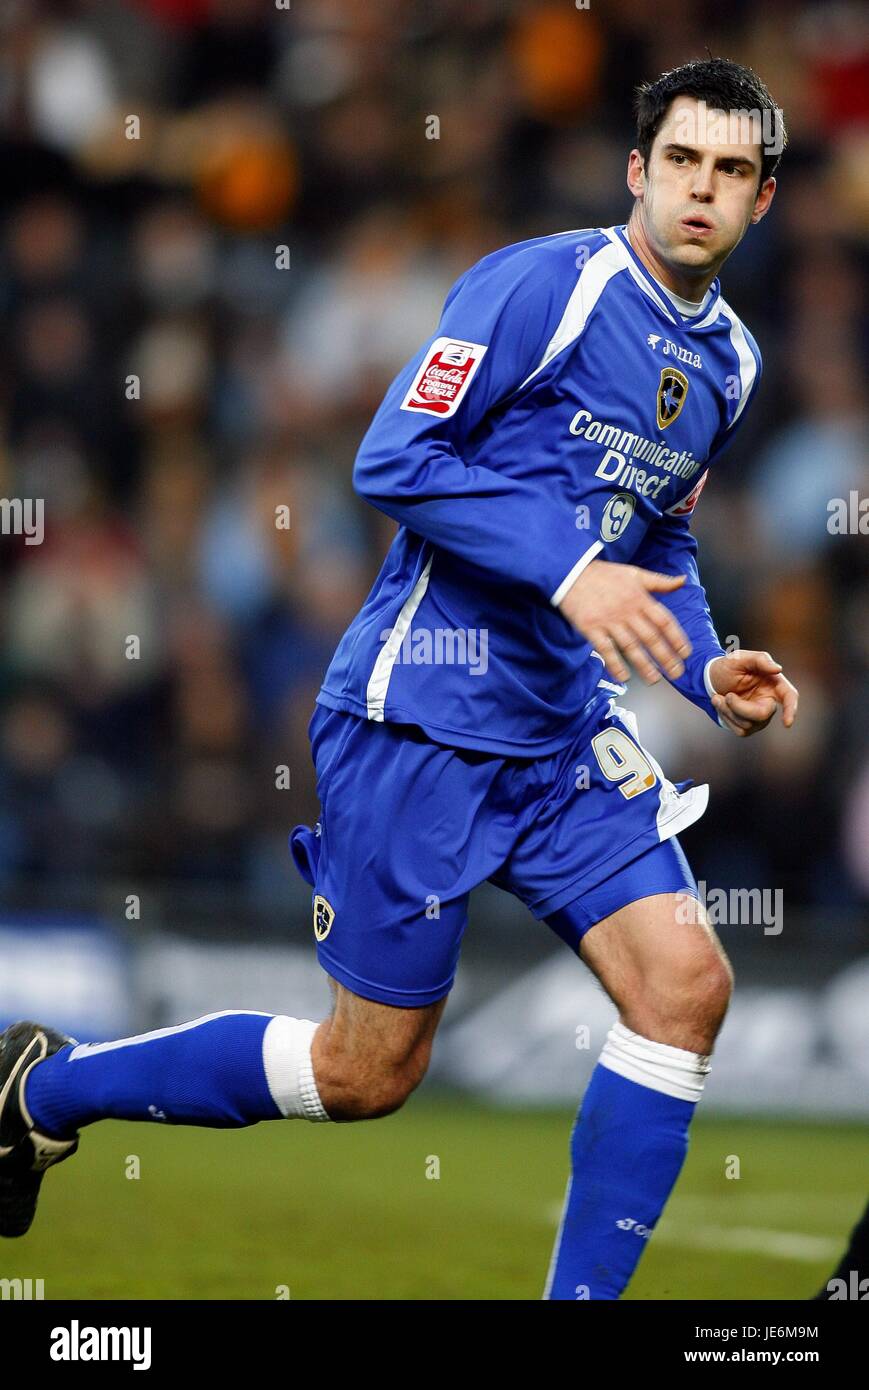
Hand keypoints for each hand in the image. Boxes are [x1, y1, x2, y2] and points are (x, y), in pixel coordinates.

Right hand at [558, 558, 691, 683]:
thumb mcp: (634, 573)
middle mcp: (627, 611)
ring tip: (654, 679)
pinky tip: (623, 677)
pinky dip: (614, 664)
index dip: (676, 638)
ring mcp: (608, 620)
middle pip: (650, 637)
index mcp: (640, 598)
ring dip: (643, 665)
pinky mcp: (591, 627)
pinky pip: (605, 649)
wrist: (571, 572)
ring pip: (630, 646)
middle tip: (676, 673)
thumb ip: (660, 581)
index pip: (664, 621)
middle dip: (665, 657)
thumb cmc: (604, 574)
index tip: (685, 653)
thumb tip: (682, 581)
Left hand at [708, 650, 798, 735]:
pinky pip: (740, 730)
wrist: (709, 680)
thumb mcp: (740, 657)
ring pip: (748, 724)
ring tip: (719, 697)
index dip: (791, 709)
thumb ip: (760, 659)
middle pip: (763, 714)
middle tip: (727, 695)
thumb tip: (778, 669)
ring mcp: (758, 716)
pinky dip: (726, 717)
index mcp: (773, 683)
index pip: (789, 696)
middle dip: (740, 707)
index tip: (787, 723)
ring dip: (729, 710)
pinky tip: (720, 705)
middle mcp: (768, 701)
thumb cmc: (727, 667)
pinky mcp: (747, 726)